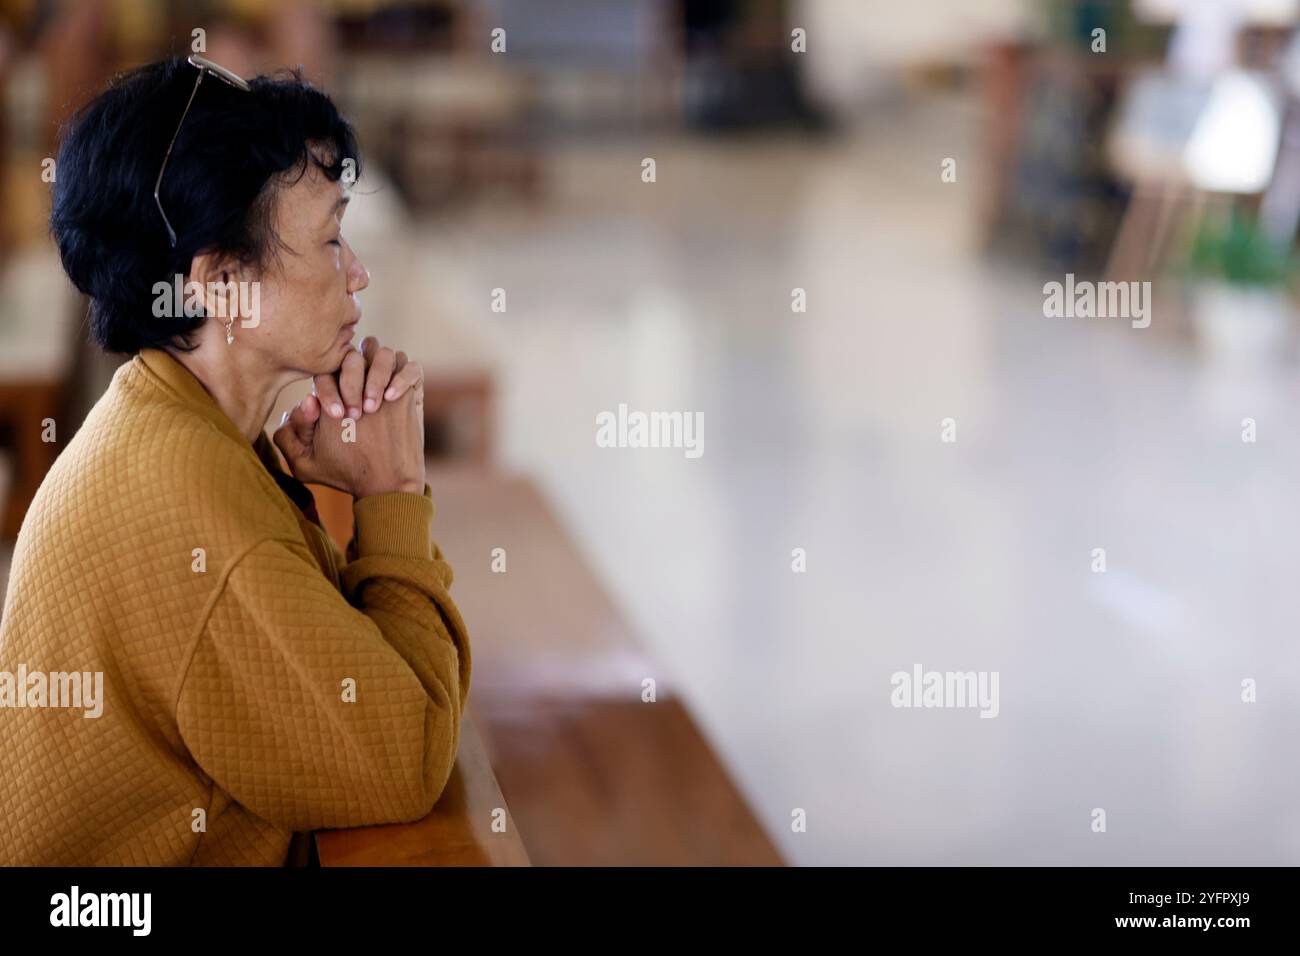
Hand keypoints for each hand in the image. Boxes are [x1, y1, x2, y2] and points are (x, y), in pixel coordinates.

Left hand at [275, 365, 425, 499]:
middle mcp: (360, 380)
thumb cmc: (343, 472)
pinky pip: (411, 367)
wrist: (383, 483)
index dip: (329, 389)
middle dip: (352, 381)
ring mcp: (387, 382)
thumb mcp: (305, 462)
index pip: (327, 371)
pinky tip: (393, 399)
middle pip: (354, 355)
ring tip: (374, 406)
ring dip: (377, 376)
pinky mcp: (411, 388)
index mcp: (333, 389)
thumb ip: (289, 437)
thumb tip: (306, 402)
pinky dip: (402, 378)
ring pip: (384, 353)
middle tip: (355, 413)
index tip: (336, 416)